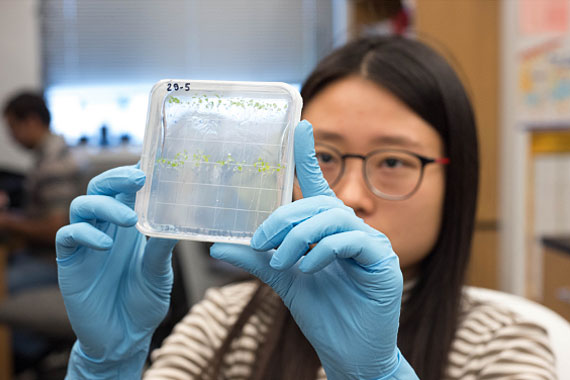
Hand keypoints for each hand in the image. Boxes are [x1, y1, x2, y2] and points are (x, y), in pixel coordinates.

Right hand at [56, 166, 177, 378]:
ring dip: (105, 207)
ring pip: (82, 206)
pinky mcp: (70, 262)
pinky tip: (108, 245)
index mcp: (129, 227)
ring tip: (131, 220)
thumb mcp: (159, 273)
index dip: (133, 175)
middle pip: (100, 189)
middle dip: (116, 179)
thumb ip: (162, 248)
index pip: (125, 191)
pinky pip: (67, 236)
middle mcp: (106, 229)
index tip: (150, 164)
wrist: (125, 338)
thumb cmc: (143, 302)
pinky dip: (85, 233)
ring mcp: (86, 244)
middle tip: (138, 179)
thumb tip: (178, 221)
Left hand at [211, 120, 416, 379]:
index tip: (300, 125)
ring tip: (281, 261)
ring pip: (332, 217)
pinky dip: (323, 251)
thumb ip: (257, 260)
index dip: (309, 155)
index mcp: (327, 230)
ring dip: (298, 237)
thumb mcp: (284, 280)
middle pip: (315, 203)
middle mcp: (351, 229)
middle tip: (260, 242)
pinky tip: (308, 269)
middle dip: (283, 219)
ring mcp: (370, 244)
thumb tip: (219, 245)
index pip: (317, 185)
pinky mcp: (383, 261)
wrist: (349, 353)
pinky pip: (350, 239)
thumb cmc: (322, 313)